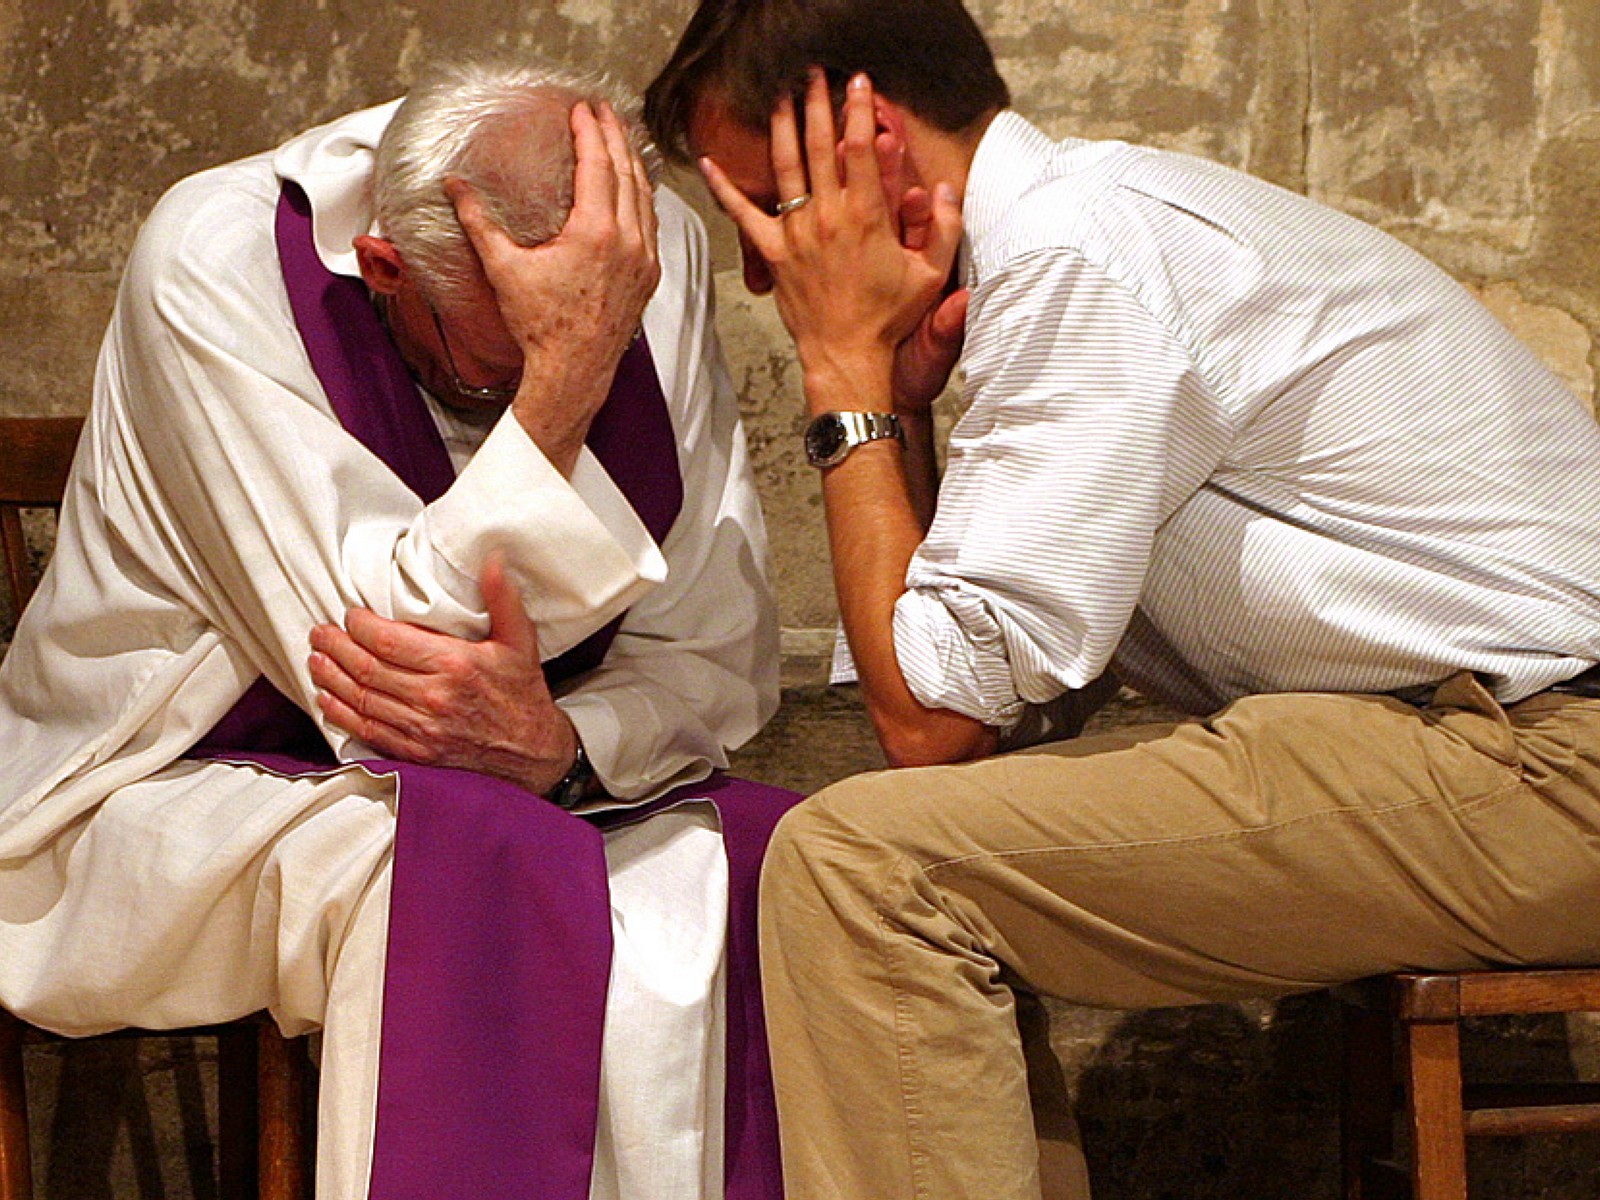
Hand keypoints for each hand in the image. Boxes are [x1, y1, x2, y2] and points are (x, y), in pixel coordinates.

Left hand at [308, 555, 580, 795]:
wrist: (533, 751)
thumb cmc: (523, 692)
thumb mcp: (520, 640)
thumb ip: (502, 598)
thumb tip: (493, 559)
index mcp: (455, 665)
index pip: (389, 642)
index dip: (360, 626)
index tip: (350, 614)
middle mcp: (434, 697)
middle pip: (367, 669)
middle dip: (336, 647)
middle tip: (320, 632)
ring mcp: (422, 728)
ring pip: (362, 699)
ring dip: (331, 678)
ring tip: (316, 659)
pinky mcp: (417, 751)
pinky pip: (368, 731)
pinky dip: (342, 714)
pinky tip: (328, 700)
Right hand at [451, 101, 659, 468]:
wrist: (574, 370)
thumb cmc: (542, 325)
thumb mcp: (504, 268)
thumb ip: (479, 221)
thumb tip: (453, 186)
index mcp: (596, 232)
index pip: (598, 164)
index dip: (590, 131)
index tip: (582, 109)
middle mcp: (629, 241)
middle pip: (627, 172)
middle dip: (615, 136)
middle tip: (604, 111)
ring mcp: (644, 259)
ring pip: (645, 196)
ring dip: (632, 163)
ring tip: (621, 140)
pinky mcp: (649, 276)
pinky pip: (651, 224)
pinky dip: (642, 197)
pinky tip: (634, 190)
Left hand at [700, 71, 961, 410]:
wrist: (847, 354)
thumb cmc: (887, 318)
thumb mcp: (930, 273)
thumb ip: (944, 228)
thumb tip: (945, 190)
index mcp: (865, 215)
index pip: (860, 148)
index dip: (858, 110)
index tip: (858, 84)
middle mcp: (827, 216)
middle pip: (819, 146)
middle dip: (818, 104)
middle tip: (815, 75)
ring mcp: (796, 233)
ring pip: (785, 166)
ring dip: (782, 126)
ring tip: (780, 95)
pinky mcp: (774, 253)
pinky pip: (743, 214)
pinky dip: (724, 187)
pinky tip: (709, 162)